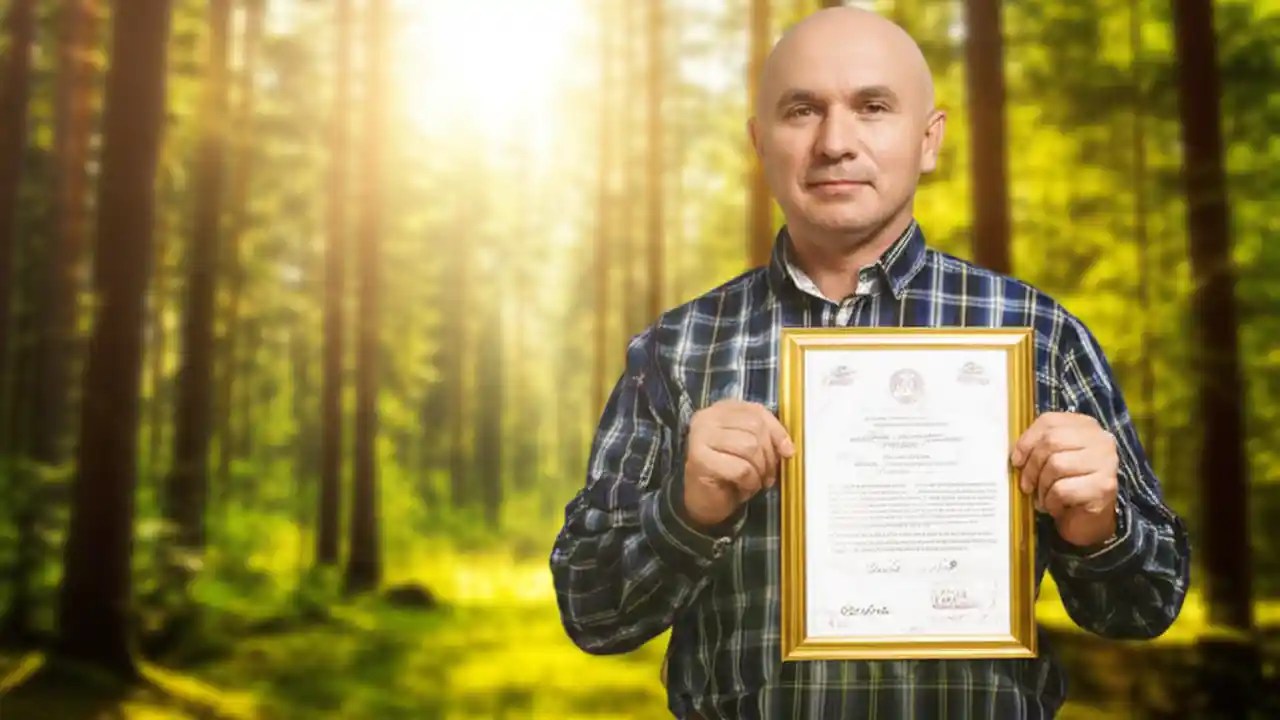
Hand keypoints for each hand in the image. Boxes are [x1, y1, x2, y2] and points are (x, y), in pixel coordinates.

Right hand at [683, 400, 794, 528]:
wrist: (702, 501)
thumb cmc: (728, 474)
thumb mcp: (752, 450)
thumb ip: (768, 439)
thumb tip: (788, 448)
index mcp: (721, 409)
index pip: (757, 411)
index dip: (777, 432)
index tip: (787, 452)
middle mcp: (708, 417)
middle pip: (755, 427)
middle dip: (769, 455)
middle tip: (768, 474)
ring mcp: (701, 436)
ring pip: (749, 447)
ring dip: (760, 470)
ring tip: (755, 481)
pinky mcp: (700, 459)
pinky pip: (741, 469)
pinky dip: (750, 482)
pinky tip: (743, 487)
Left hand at [1011, 412, 1118, 548]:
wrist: (1088, 520)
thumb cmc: (1066, 485)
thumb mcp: (1050, 459)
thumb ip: (1037, 448)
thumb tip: (1016, 455)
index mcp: (1085, 426)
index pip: (1049, 422)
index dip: (1026, 441)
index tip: (1016, 461)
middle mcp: (1100, 440)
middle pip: (1052, 442)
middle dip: (1032, 467)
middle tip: (1027, 485)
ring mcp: (1106, 462)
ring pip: (1057, 465)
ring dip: (1042, 486)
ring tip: (1043, 497)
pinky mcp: (1104, 486)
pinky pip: (1063, 489)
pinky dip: (1051, 501)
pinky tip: (1056, 506)